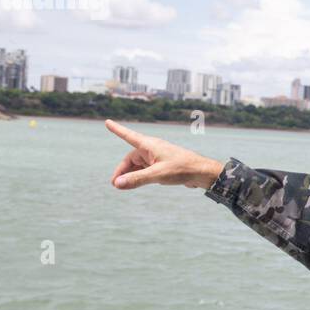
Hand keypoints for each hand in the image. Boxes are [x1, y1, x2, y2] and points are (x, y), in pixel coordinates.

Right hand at [106, 119, 224, 189]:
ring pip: (138, 165)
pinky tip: (136, 184)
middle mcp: (152, 149)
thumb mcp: (157, 175)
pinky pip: (146, 169)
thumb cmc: (181, 169)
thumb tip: (117, 183)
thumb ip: (137, 179)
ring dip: (130, 174)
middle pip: (131, 158)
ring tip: (123, 186)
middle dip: (122, 170)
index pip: (129, 136)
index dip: (117, 130)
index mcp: (150, 145)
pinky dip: (139, 176)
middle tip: (115, 184)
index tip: (107, 122)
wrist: (201, 173)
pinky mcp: (162, 165)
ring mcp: (157, 157)